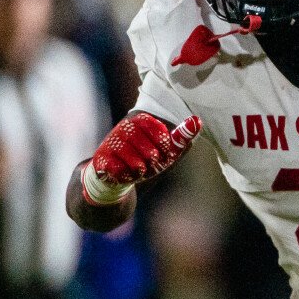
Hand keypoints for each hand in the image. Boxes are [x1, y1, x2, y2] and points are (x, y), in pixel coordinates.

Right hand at [81, 112, 201, 204]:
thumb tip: (197, 121)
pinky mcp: (100, 157)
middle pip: (151, 153)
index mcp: (141, 121)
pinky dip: (127, 178)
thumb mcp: (166, 150)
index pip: (162, 135)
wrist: (116, 175)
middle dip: (153, 165)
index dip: (165, 150)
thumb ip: (181, 137)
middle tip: (146, 163)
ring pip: (137, 165)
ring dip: (140, 172)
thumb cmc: (145, 159)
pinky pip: (122, 173)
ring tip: (135, 168)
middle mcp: (124, 127)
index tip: (162, 153)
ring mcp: (111, 142)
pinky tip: (123, 173)